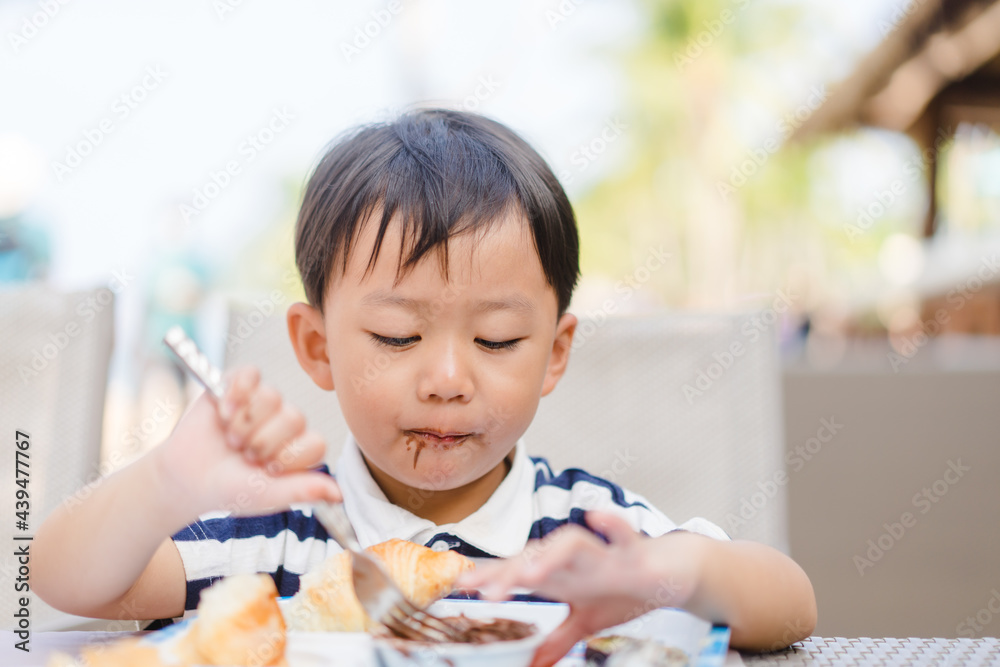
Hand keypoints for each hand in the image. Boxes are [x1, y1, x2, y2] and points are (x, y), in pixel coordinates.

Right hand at [153, 366, 341, 520]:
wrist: (185, 478)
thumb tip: (339, 494)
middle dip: (262, 441)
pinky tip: (222, 413)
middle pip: (294, 418)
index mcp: (299, 449)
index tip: (266, 471)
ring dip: (244, 423)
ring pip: (271, 397)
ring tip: (230, 438)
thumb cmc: (228, 489)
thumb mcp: (266, 495)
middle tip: (242, 454)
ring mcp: (263, 402)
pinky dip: (234, 395)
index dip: (289, 457)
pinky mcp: (239, 384)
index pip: (316, 442)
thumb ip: (303, 490)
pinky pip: (250, 375)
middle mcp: (286, 423)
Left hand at [455, 511, 702, 666]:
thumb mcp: (586, 622)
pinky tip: (597, 515)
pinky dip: (613, 525)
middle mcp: (575, 560)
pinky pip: (623, 535)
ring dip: (549, 558)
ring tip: (528, 577)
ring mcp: (604, 554)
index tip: (459, 583)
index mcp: (561, 574)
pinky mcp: (634, 553)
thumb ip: (557, 639)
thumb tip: (533, 664)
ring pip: (571, 545)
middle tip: (483, 589)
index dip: (489, 576)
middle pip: (536, 559)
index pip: (519, 572)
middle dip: (509, 573)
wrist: (670, 571)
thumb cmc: (625, 590)